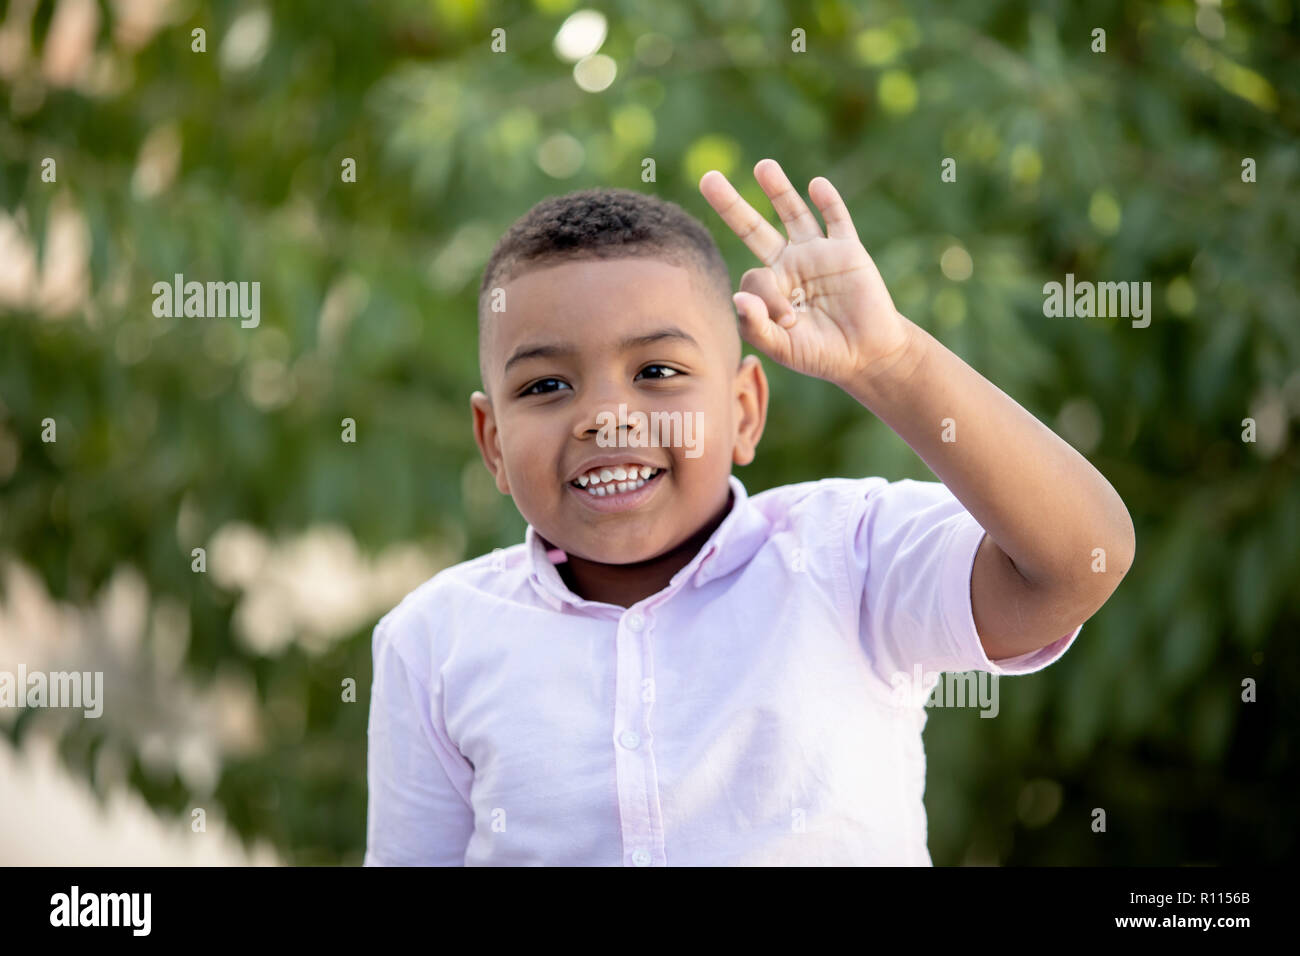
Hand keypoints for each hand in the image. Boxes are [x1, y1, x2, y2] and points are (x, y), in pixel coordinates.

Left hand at [699, 158, 913, 386]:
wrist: (867, 355)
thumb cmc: (821, 354)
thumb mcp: (783, 349)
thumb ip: (756, 326)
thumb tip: (737, 296)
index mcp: (770, 286)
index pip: (754, 277)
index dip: (768, 298)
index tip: (788, 322)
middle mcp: (790, 263)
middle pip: (754, 228)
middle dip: (732, 205)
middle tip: (708, 178)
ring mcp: (818, 253)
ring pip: (793, 214)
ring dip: (778, 190)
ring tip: (763, 167)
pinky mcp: (848, 250)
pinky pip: (837, 220)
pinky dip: (828, 202)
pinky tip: (816, 186)